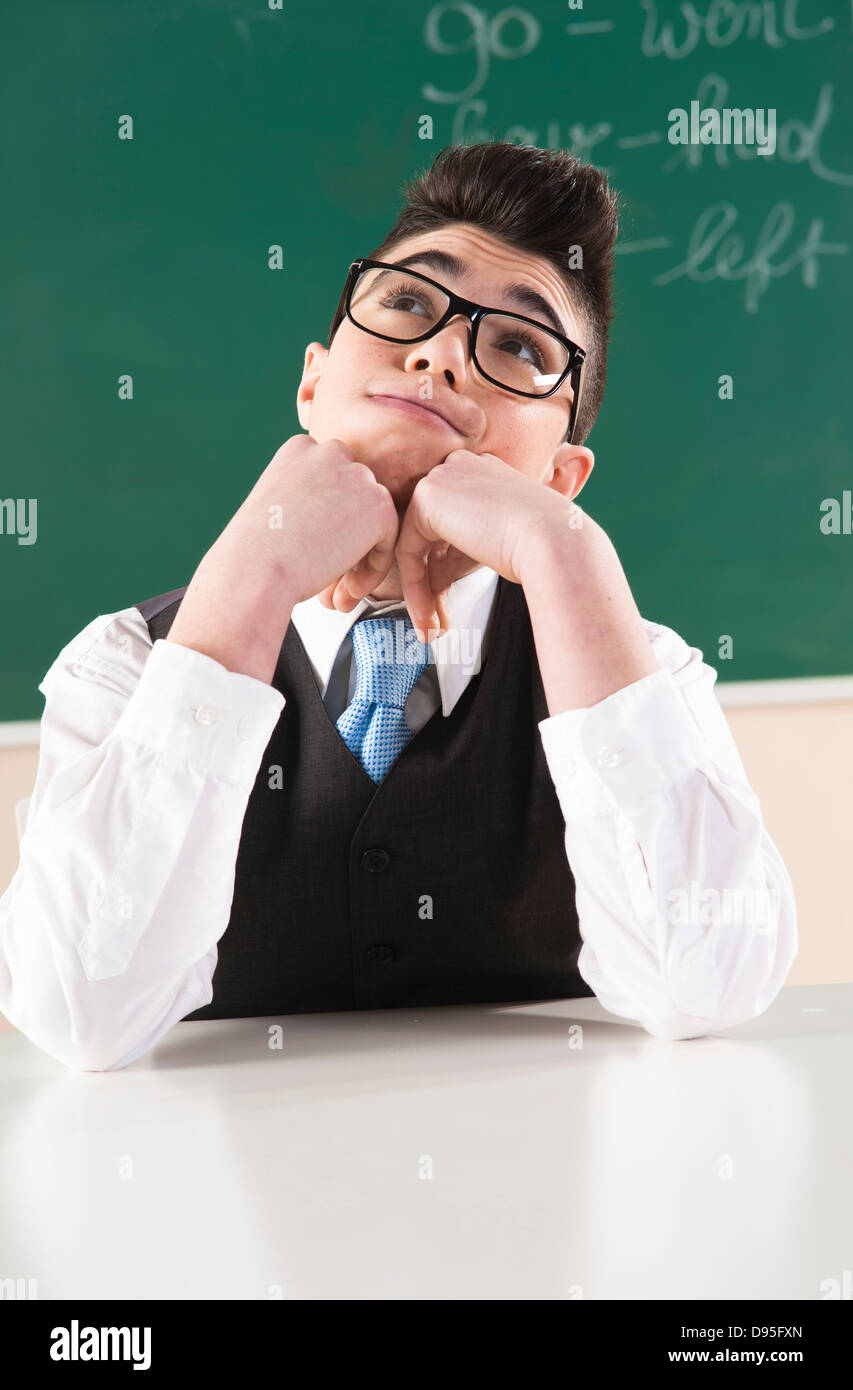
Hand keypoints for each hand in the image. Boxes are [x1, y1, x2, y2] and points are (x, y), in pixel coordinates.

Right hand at [218, 434, 399, 608]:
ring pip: (373, 520)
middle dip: (348, 538)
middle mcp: (330, 452)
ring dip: (361, 556)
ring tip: (340, 590)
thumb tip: (333, 522)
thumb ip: (307, 502)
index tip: (315, 551)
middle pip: (356, 498)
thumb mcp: (274, 508)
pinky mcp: (378, 503)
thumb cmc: (254, 552)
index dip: (329, 521)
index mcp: (300, 449)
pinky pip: (388, 539)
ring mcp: (357, 475)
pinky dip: (373, 568)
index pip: (332, 481)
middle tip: (333, 577)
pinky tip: (349, 589)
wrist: (256, 569)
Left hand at [393, 449, 569, 641]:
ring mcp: (442, 478)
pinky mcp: (427, 498)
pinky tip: (428, 615)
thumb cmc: (544, 549)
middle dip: (431, 584)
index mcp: (484, 473)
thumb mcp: (498, 546)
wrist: (556, 543)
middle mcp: (460, 468)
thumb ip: (465, 552)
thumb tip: (435, 580)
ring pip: (416, 545)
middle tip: (437, 623)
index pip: (451, 524)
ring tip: (432, 629)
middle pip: (430, 535)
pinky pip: (408, 550)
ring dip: (421, 593)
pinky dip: (415, 587)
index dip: (447, 569)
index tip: (451, 604)